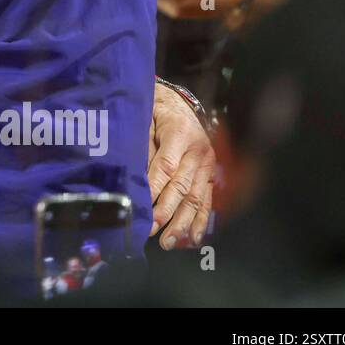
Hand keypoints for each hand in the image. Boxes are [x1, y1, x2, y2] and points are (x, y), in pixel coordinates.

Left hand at [148, 83, 215, 248]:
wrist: (178, 101)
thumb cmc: (155, 109)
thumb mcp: (144, 117)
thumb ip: (141, 143)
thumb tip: (133, 173)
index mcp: (180, 133)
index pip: (166, 167)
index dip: (153, 189)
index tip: (141, 207)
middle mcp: (198, 151)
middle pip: (182, 187)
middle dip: (167, 213)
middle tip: (155, 233)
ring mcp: (207, 164)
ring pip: (197, 198)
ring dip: (184, 223)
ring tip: (170, 242)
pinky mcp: (211, 174)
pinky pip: (208, 200)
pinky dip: (201, 221)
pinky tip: (194, 238)